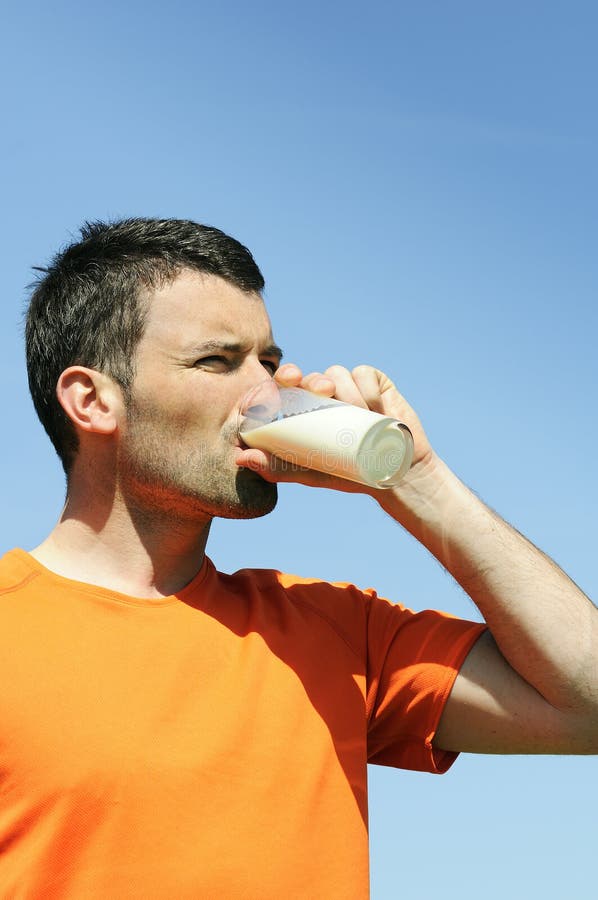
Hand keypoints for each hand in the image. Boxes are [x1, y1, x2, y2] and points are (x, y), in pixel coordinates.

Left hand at [238, 362, 433, 494]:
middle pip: (312, 377)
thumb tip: (240, 457)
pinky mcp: (375, 383)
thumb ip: (275, 468)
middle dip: (314, 380)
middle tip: (324, 391)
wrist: (394, 474)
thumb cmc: (347, 473)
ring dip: (348, 392)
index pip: (288, 387)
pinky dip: (368, 388)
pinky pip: (365, 374)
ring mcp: (350, 387)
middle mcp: (324, 395)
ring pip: (339, 373)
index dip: (285, 376)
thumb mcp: (308, 473)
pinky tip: (376, 408)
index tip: (288, 378)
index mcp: (304, 410)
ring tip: (360, 417)